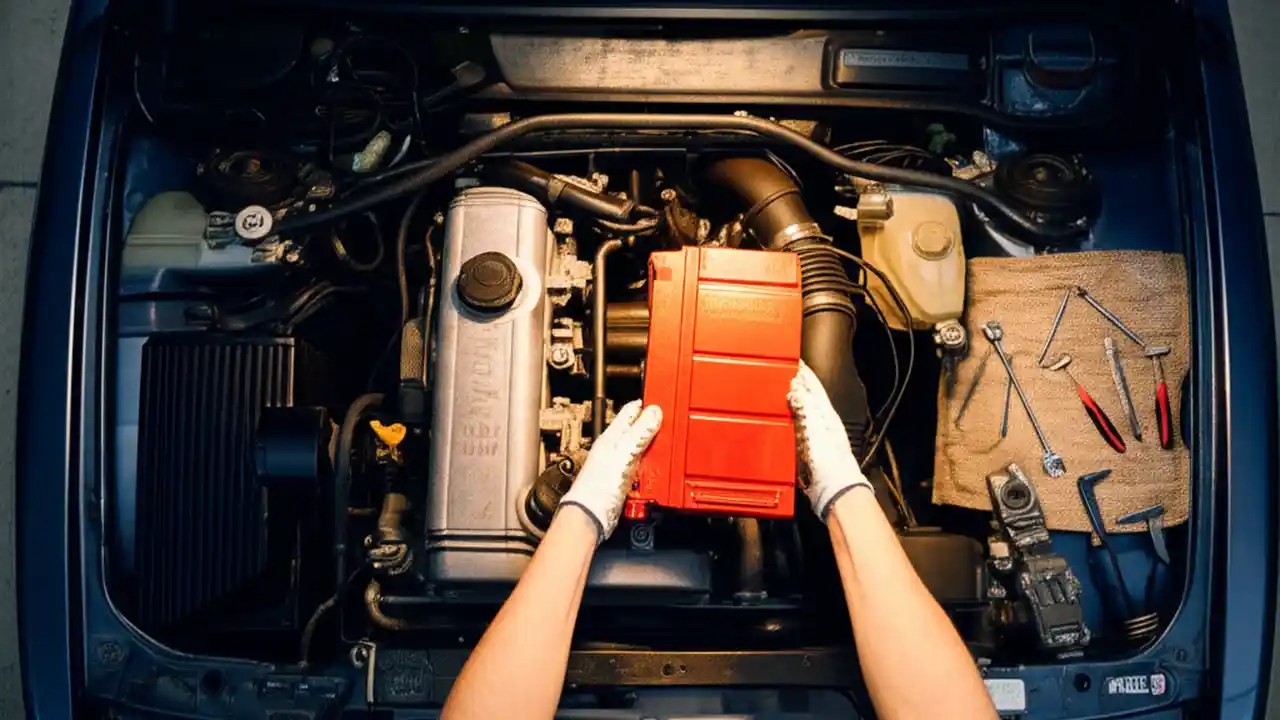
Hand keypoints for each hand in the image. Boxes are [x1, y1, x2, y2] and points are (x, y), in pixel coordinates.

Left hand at [559, 400, 662, 541]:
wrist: (591, 516)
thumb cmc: (598, 487)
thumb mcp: (624, 453)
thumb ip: (640, 432)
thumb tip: (654, 411)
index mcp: (612, 436)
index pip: (631, 411)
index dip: (646, 405)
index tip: (660, 399)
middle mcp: (614, 448)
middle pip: (637, 430)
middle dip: (653, 426)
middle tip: (669, 423)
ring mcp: (618, 465)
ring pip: (640, 449)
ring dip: (652, 448)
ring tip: (665, 445)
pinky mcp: (623, 481)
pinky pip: (641, 468)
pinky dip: (650, 467)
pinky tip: (656, 470)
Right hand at [788, 360, 871, 519]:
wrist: (835, 493)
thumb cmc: (830, 464)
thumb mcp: (816, 430)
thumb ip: (805, 407)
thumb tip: (796, 386)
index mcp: (827, 416)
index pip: (815, 387)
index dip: (804, 373)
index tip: (795, 362)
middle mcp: (825, 424)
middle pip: (809, 398)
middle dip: (798, 385)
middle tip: (785, 373)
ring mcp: (819, 438)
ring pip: (804, 412)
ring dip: (794, 401)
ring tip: (782, 393)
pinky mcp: (811, 451)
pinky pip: (798, 429)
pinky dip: (791, 421)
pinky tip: (785, 423)